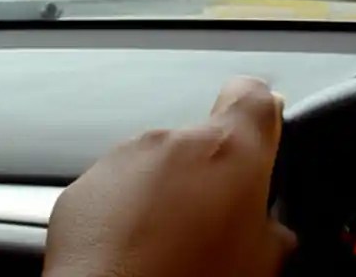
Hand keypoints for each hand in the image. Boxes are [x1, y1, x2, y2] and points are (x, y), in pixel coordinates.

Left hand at [44, 77, 296, 276]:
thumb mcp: (261, 261)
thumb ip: (271, 224)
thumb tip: (267, 228)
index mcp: (229, 150)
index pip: (252, 95)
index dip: (260, 112)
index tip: (259, 135)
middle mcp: (175, 142)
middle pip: (204, 143)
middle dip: (210, 177)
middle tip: (212, 228)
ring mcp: (125, 159)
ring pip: (160, 166)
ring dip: (167, 195)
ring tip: (168, 248)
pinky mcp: (85, 185)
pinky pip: (118, 189)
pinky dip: (128, 213)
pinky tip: (134, 253)